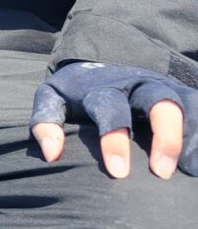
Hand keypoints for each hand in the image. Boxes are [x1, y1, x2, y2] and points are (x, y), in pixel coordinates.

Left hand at [30, 61, 197, 179]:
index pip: (110, 109)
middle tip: (162, 173)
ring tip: (192, 169)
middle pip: (160, 103)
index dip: (114, 140)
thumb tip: (51, 154)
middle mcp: (139, 84)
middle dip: (165, 137)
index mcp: (103, 87)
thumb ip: (45, 122)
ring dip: (191, 137)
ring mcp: (164, 88)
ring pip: (187, 106)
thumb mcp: (53, 96)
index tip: (117, 173)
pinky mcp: (183, 94)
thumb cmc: (77, 89)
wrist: (103, 55)